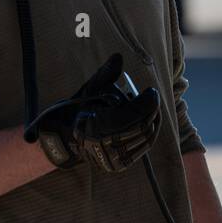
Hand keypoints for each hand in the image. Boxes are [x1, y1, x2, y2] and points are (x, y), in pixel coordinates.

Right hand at [29, 54, 159, 171]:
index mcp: (98, 125)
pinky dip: (148, 134)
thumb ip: (106, 74)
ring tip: (149, 108)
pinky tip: (147, 122)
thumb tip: (118, 57)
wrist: (69, 138)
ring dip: (151, 121)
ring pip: (145, 138)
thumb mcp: (91, 89)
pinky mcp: (119, 165)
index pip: (133, 115)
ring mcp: (113, 158)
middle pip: (142, 126)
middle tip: (153, 98)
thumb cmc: (83, 109)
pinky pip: (142, 148)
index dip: (147, 102)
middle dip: (151, 110)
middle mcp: (106, 145)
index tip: (152, 91)